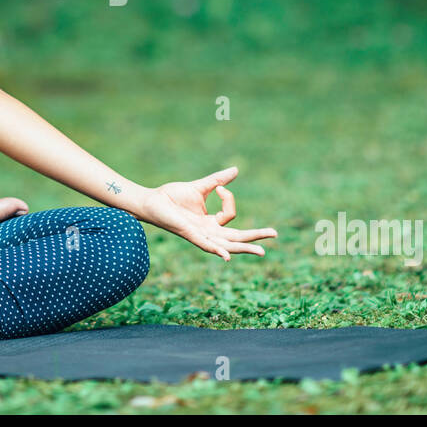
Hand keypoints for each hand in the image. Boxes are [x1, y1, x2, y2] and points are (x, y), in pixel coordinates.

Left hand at [139, 166, 276, 261]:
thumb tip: (236, 170)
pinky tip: (227, 256)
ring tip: (261, 252)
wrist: (152, 200)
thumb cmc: (172, 196)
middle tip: (275, 234)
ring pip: (226, 245)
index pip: (230, 216)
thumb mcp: (201, 187)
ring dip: (244, 248)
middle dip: (255, 237)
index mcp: (210, 222)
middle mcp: (207, 232)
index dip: (229, 199)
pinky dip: (217, 251)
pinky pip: (206, 246)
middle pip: (236, 237)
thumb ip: (218, 180)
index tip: (218, 187)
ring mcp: (200, 235)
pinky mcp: (189, 235)